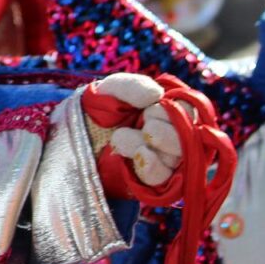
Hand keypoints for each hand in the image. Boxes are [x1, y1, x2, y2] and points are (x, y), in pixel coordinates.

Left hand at [83, 73, 185, 188]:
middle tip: (145, 125)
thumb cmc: (98, 108)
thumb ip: (132, 86)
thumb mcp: (110, 90)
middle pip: (188, 138)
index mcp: (168, 109)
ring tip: (121, 137)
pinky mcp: (150, 177)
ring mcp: (162, 158)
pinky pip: (162, 177)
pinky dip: (153, 166)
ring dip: (156, 147)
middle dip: (168, 132)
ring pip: (176, 158)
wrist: (75, 134)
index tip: (149, 109)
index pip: (189, 110)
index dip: (174, 112)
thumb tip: (157, 94)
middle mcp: (171, 134)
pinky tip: (140, 155)